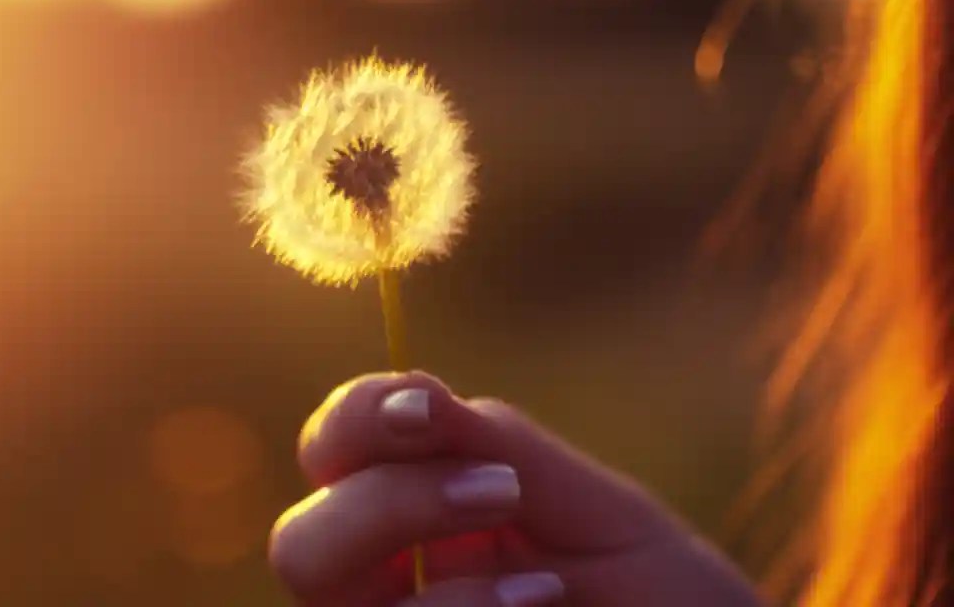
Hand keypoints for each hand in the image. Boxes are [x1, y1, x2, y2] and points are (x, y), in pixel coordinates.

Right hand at [268, 372, 761, 606]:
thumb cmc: (673, 597)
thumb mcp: (599, 510)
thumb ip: (502, 450)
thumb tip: (412, 390)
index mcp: (426, 513)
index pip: (334, 454)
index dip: (354, 422)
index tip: (427, 409)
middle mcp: (397, 587)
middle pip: (302, 547)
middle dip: (389, 507)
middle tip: (500, 492)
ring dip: (439, 593)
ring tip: (546, 587)